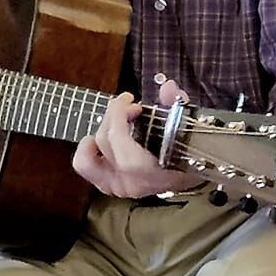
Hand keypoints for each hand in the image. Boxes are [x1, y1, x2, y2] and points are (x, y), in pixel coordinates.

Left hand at [74, 84, 182, 199]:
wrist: (190, 178)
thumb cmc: (189, 152)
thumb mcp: (187, 127)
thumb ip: (177, 106)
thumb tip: (168, 88)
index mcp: (147, 171)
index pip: (117, 137)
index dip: (117, 112)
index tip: (128, 99)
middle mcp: (128, 182)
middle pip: (104, 140)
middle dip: (114, 115)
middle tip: (131, 107)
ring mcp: (116, 187)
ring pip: (85, 158)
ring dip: (97, 134)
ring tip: (113, 125)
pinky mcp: (108, 187)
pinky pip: (86, 166)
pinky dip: (91, 150)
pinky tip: (106, 139)